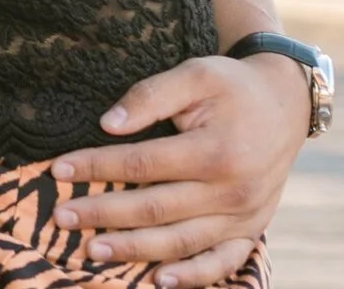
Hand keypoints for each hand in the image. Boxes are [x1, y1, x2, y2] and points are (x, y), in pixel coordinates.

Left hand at [51, 54, 303, 287]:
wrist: (285, 105)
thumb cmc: (232, 87)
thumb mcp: (194, 75)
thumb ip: (149, 96)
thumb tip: (107, 124)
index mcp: (217, 151)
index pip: (143, 164)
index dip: (98, 167)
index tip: (58, 170)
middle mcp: (233, 191)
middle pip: (156, 208)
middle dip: (104, 214)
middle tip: (61, 217)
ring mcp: (244, 217)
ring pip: (182, 241)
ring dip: (135, 249)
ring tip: (92, 250)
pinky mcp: (252, 230)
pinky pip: (223, 262)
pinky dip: (193, 276)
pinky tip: (159, 281)